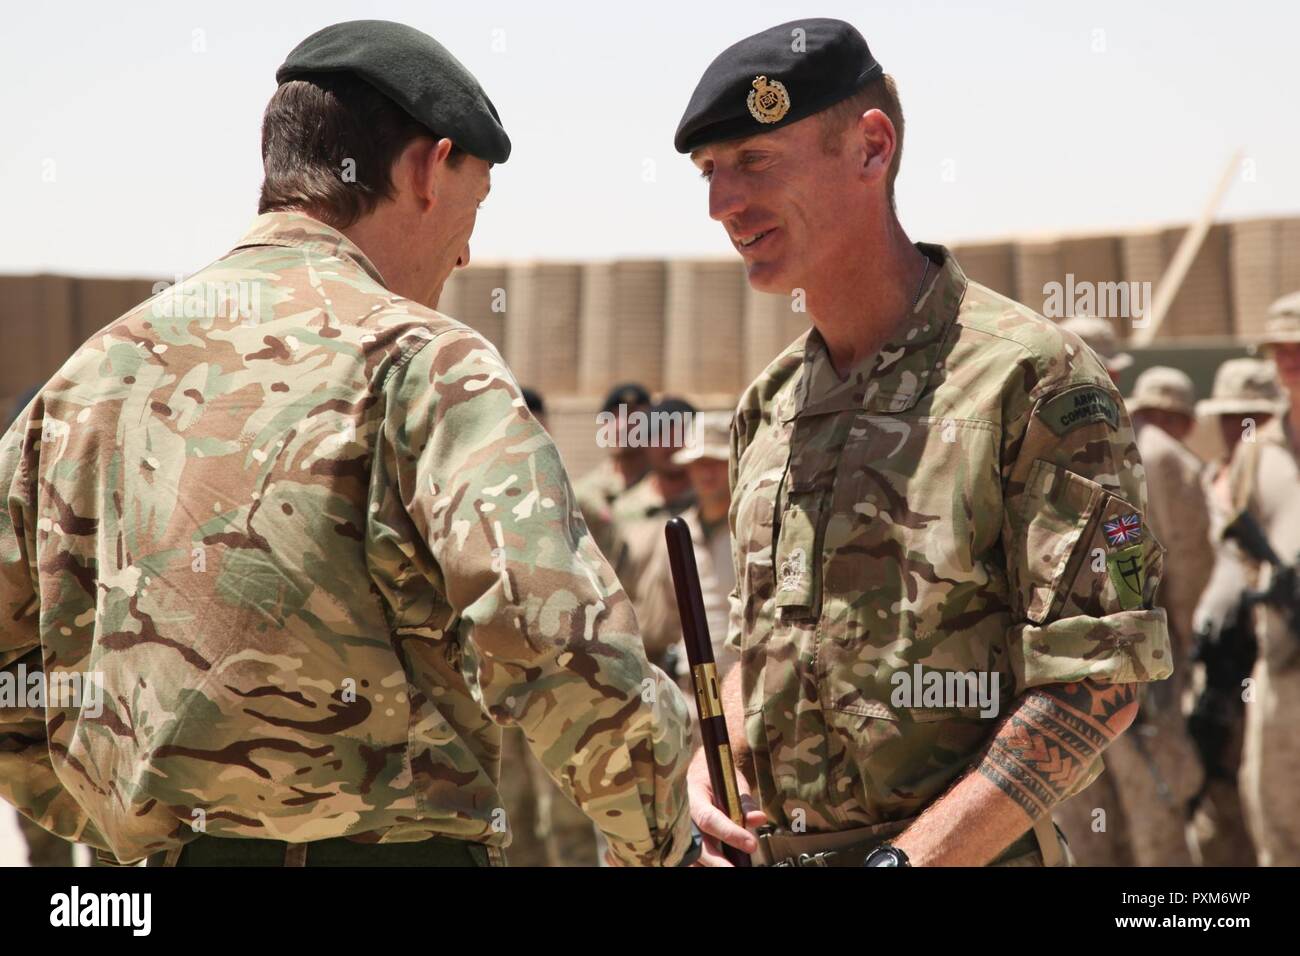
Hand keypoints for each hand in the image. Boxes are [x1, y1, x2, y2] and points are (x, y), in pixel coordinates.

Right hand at [686, 745, 767, 866]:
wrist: (698, 772)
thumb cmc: (716, 777)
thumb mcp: (732, 783)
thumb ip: (744, 803)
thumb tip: (758, 819)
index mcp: (694, 796)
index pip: (710, 819)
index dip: (730, 834)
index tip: (751, 845)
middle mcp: (683, 815)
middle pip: (698, 845)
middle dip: (718, 861)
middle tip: (737, 870)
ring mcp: (681, 830)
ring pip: (691, 855)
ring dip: (711, 864)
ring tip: (731, 868)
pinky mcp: (684, 841)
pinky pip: (691, 858)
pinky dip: (704, 864)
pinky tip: (720, 866)